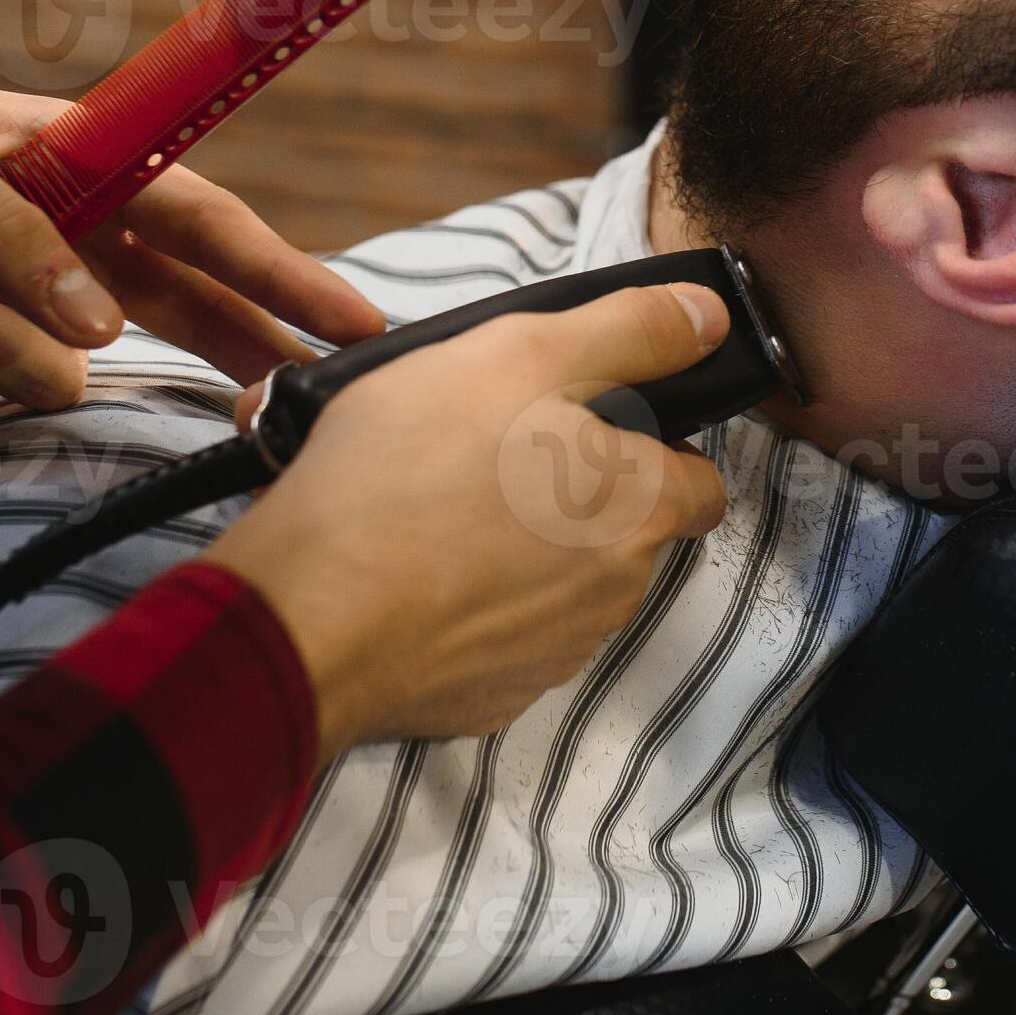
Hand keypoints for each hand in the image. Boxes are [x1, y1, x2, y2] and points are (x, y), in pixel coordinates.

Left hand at [0, 26, 382, 415]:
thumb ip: (5, 230)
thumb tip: (97, 331)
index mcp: (62, 155)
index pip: (200, 219)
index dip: (283, 273)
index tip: (357, 326)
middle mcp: (42, 231)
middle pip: (167, 308)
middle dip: (212, 348)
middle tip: (280, 407)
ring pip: (37, 371)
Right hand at [205, 283, 732, 759]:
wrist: (307, 614)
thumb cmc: (413, 471)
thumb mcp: (524, 352)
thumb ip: (631, 331)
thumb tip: (707, 318)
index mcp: (637, 509)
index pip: (700, 483)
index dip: (656, 444)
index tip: (590, 423)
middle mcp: (613, 594)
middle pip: (623, 532)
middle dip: (572, 492)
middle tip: (489, 448)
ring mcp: (549, 655)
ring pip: (558, 584)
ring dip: (517, 547)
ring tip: (433, 502)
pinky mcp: (486, 696)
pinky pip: (496, 636)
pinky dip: (468, 604)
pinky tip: (409, 567)